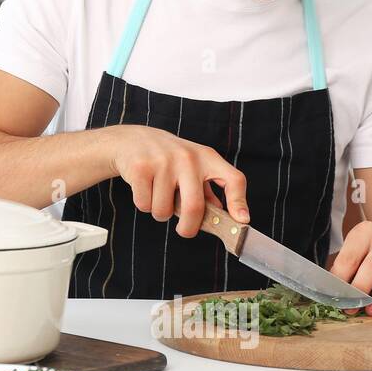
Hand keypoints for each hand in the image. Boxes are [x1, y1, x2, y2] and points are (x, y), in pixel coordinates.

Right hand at [109, 125, 248, 238]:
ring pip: (164, 211)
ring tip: (158, 196)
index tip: (241, 221)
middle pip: (195, 207)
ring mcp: (163, 162)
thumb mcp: (192, 165)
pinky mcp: (141, 168)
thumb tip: (224, 214)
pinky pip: (145, 204)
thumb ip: (207, 188)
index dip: (239, 202)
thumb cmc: (166, 157)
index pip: (233, 179)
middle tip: (185, 230)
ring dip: (159, 213)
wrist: (130, 139)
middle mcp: (188, 158)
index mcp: (206, 157)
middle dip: (189, 228)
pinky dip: (144, 205)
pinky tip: (144, 190)